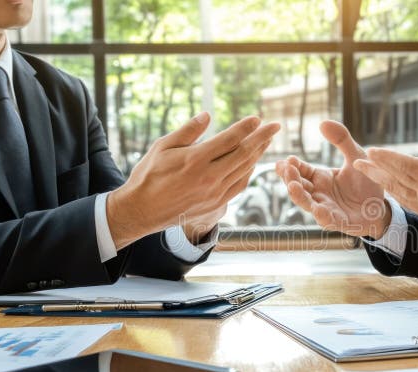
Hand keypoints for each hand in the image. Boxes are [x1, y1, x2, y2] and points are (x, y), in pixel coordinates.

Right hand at [108, 112, 279, 249]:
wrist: (142, 210)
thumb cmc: (148, 175)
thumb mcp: (162, 147)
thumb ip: (187, 131)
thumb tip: (207, 116)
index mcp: (195, 160)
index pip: (229, 140)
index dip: (246, 128)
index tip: (258, 118)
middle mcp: (209, 177)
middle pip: (244, 154)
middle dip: (262, 138)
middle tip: (275, 126)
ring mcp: (214, 193)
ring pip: (244, 170)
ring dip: (258, 154)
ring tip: (267, 141)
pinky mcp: (215, 204)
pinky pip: (239, 185)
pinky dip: (248, 172)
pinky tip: (252, 163)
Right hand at [276, 121, 390, 238]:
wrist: (382, 205)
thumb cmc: (365, 182)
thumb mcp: (355, 156)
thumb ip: (341, 140)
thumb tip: (323, 122)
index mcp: (320, 178)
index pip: (300, 170)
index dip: (291, 167)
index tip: (286, 160)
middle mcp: (319, 193)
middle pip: (298, 187)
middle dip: (290, 179)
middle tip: (286, 169)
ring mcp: (326, 208)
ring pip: (307, 204)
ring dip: (299, 196)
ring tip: (293, 186)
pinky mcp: (338, 222)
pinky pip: (327, 220)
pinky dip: (321, 216)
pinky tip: (318, 209)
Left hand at [352, 125, 417, 238]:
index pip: (410, 167)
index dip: (389, 158)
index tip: (372, 150)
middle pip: (398, 179)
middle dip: (376, 169)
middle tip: (357, 160)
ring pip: (400, 192)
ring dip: (381, 180)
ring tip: (365, 171)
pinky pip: (408, 202)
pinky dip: (394, 193)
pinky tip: (388, 189)